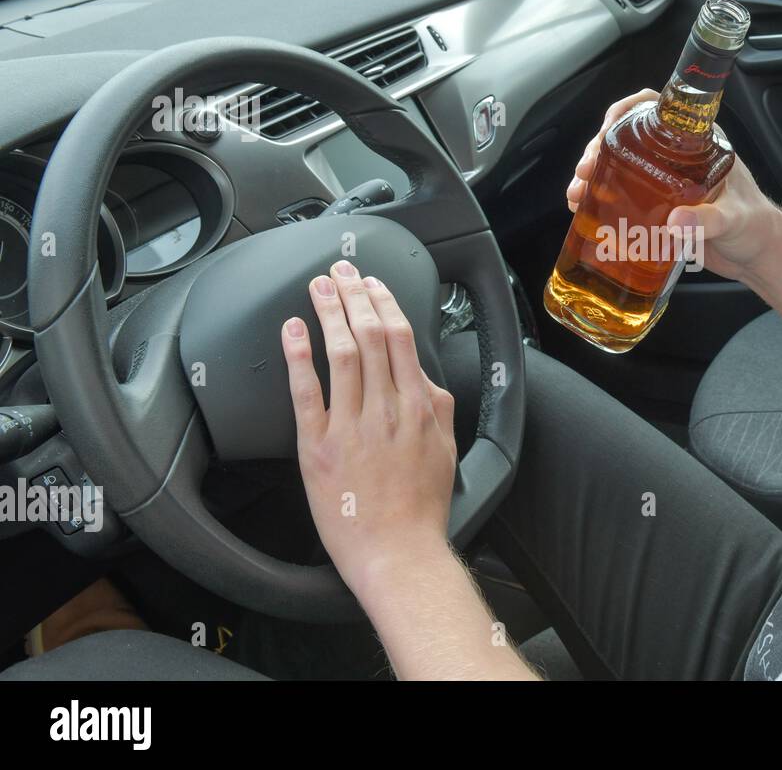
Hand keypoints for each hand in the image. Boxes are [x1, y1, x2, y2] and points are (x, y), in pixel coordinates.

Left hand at [280, 260, 456, 600]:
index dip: (384, 303)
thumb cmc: (421, 509)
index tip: (371, 283)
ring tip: (317, 288)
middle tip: (340, 272)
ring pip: (342, 354)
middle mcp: (386, 409)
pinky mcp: (319, 448)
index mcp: (419, 407)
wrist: (398, 553)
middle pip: (370, 336)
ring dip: (328, 314)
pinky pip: (307, 393)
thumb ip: (435, 408)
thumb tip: (424, 379)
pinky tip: (293, 331)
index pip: (401, 339)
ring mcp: (351, 427)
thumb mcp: (445, 450)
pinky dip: (299, 357)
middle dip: (353, 296)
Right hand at [567, 89, 781, 283]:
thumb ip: (708, 220)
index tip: (608, 125)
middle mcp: (676, 157)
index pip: (658, 108)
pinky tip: (585, 207)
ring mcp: (663, 181)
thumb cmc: (754, 226)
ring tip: (577, 190)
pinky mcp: (655, 206)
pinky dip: (600, 197)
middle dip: (600, 147)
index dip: (629, 109)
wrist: (756, 256)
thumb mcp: (733, 219)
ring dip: (593, 173)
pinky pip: (622, 193)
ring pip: (619, 164)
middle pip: (628, 137)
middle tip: (587, 169)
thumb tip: (676, 221)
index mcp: (699, 143)